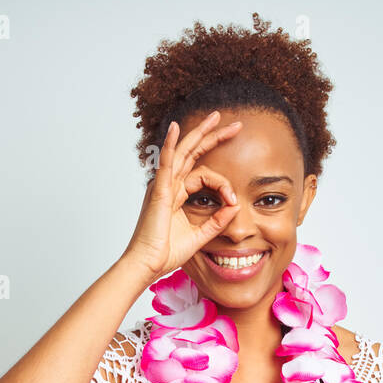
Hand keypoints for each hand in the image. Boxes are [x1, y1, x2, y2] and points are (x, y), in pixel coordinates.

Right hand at [121, 111, 243, 282]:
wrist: (147, 264)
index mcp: (176, 194)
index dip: (224, 184)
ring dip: (200, 133)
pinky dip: (169, 144)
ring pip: (183, 152)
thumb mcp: (200, 235)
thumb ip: (217, 221)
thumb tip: (235, 206)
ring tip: (217, 117)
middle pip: (193, 153)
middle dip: (213, 136)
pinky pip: (165, 163)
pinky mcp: (158, 191)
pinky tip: (174, 128)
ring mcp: (162, 186)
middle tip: (234, 124)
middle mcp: (169, 185)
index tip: (233, 200)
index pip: (205, 175)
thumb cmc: (165, 253)